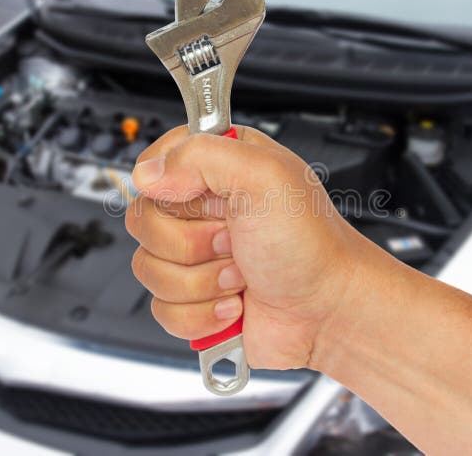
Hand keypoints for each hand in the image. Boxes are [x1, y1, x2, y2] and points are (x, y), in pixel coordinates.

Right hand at [126, 125, 391, 369]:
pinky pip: (162, 308)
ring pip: (148, 268)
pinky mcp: (193, 297)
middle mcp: (203, 208)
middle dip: (192, 243)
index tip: (207, 200)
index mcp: (219, 167)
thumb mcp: (265, 178)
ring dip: (200, 281)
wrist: (328, 313)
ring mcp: (196, 255)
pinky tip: (234, 303)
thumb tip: (148, 174)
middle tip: (233, 241)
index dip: (170, 188)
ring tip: (241, 274)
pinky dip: (201, 313)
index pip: (154, 163)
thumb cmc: (312, 247)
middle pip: (144, 220)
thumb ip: (201, 157)